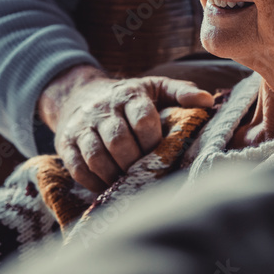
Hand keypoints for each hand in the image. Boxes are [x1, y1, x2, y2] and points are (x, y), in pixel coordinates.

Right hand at [42, 68, 213, 191]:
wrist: (78, 94)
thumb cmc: (127, 97)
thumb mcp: (154, 87)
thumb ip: (180, 91)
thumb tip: (208, 100)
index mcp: (129, 95)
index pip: (143, 119)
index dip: (154, 141)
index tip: (161, 154)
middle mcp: (102, 109)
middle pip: (119, 142)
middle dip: (135, 163)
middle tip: (146, 174)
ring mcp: (81, 127)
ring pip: (96, 156)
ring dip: (114, 175)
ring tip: (127, 183)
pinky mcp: (65, 143)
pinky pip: (77, 167)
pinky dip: (93, 182)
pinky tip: (107, 186)